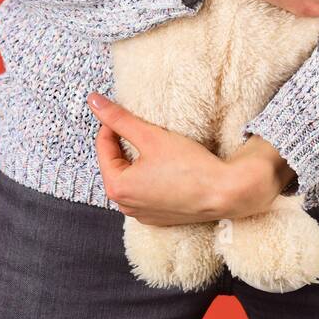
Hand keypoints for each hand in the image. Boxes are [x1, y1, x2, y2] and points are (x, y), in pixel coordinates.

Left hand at [88, 93, 295, 222]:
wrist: (224, 192)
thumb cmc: (188, 166)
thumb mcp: (150, 136)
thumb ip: (119, 118)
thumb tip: (94, 101)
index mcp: (117, 187)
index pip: (103, 147)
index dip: (112, 124)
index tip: (124, 110)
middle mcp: (125, 206)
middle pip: (115, 164)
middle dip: (124, 144)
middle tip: (141, 126)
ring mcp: (142, 215)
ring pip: (130, 179)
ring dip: (136, 161)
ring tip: (154, 144)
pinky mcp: (159, 218)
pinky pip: (145, 193)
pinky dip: (148, 177)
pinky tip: (165, 166)